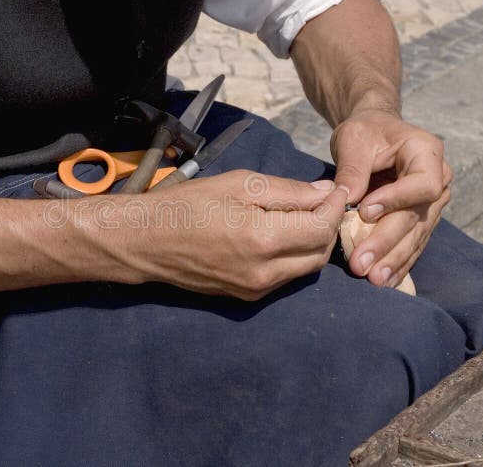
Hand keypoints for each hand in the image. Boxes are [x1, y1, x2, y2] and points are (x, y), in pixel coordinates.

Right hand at [101, 170, 347, 299]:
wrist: (147, 241)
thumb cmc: (189, 205)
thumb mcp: (239, 184)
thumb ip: (287, 191)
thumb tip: (324, 192)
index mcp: (264, 239)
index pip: (322, 227)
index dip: (335, 207)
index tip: (334, 190)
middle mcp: (265, 272)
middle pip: (320, 253)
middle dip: (328, 226)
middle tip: (321, 203)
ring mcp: (256, 289)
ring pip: (305, 269)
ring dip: (312, 244)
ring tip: (302, 218)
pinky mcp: (246, 297)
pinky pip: (285, 278)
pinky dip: (293, 257)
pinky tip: (280, 236)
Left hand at [330, 109, 451, 286]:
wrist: (374, 133)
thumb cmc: (365, 132)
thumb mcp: (353, 139)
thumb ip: (352, 168)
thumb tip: (348, 199)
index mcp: (427, 153)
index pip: (422, 184)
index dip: (396, 201)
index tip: (365, 212)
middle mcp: (438, 179)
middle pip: (417, 217)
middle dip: (388, 242)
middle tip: (362, 263)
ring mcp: (432, 203)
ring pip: (416, 236)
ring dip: (393, 260)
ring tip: (373, 279)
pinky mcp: (420, 220)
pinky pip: (412, 244)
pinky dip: (397, 263)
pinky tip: (384, 281)